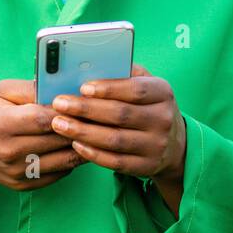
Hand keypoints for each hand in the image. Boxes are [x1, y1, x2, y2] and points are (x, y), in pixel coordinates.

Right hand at [0, 79, 83, 208]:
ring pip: (64, 160)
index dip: (66, 110)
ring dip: (82, 145)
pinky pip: (58, 174)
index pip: (44, 118)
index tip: (82, 101)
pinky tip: (74, 146)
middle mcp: (9, 152)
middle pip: (57, 139)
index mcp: (1, 124)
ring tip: (91, 130)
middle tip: (97, 114)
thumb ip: (30, 88)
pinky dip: (70, 160)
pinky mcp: (22, 185)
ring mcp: (16, 172)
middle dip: (80, 126)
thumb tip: (61, 87)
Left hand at [48, 63, 185, 191]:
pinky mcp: (147, 166)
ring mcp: (156, 145)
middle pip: (121, 114)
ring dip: (83, 132)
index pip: (136, 89)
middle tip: (59, 104)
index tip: (83, 87)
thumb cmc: (148, 106)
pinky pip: (116, 162)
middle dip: (86, 109)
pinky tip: (75, 144)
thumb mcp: (145, 85)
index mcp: (163, 93)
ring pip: (115, 139)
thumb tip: (89, 66)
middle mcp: (163, 119)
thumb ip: (123, 74)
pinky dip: (93, 153)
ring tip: (60, 124)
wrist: (173, 144)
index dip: (108, 88)